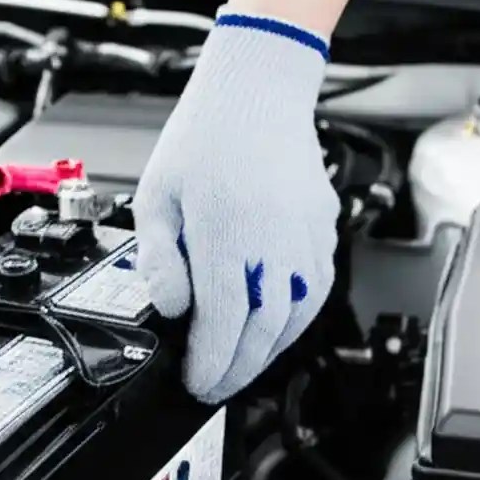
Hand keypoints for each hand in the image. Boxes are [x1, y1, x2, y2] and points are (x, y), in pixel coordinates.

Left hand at [132, 14, 340, 402]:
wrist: (256, 92)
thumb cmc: (204, 138)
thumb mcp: (156, 198)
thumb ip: (160, 258)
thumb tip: (170, 308)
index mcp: (228, 235)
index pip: (223, 322)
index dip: (210, 363)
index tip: (196, 382)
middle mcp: (274, 241)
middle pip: (263, 331)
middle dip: (237, 370)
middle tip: (213, 387)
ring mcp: (305, 237)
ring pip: (296, 317)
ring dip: (267, 351)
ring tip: (238, 365)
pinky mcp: (323, 229)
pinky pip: (316, 290)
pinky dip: (294, 319)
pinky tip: (271, 327)